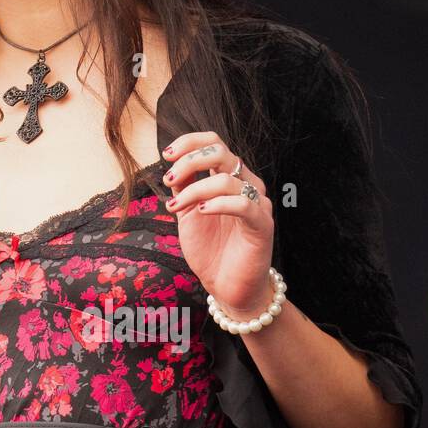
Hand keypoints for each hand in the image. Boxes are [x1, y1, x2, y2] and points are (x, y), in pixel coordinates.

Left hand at [161, 132, 275, 319]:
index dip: (189, 142)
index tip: (165, 155)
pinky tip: (200, 212)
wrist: (226, 285)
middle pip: (221, 152)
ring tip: (176, 207)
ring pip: (226, 179)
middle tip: (169, 179)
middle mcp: (246, 184)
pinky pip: (243, 204)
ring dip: (194, 190)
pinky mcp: (262, 224)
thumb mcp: (187, 211)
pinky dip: (217, 204)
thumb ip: (182, 186)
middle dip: (189, 161)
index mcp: (229, 177)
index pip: (214, 143)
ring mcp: (257, 203)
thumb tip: (171, 162)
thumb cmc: (210, 248)